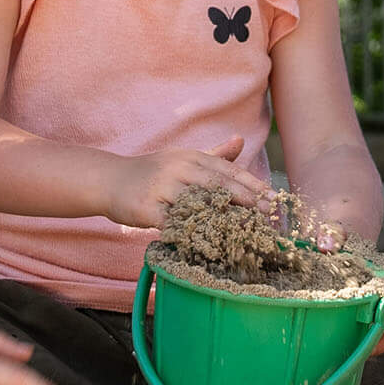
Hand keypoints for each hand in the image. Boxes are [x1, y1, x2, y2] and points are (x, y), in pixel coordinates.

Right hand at [103, 136, 265, 227]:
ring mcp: (161, 188)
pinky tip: (209, 244)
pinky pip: (173, 224)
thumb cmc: (151, 172)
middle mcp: (178, 169)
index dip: (253, 185)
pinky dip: (191, 234)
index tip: (273, 199)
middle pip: (218, 185)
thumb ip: (214, 154)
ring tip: (246, 231)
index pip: (228, 170)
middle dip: (246, 200)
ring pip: (198, 205)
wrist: (109, 180)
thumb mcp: (183, 158)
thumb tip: (241, 140)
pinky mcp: (147, 208)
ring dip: (224, 219)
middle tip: (268, 214)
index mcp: (191, 157)